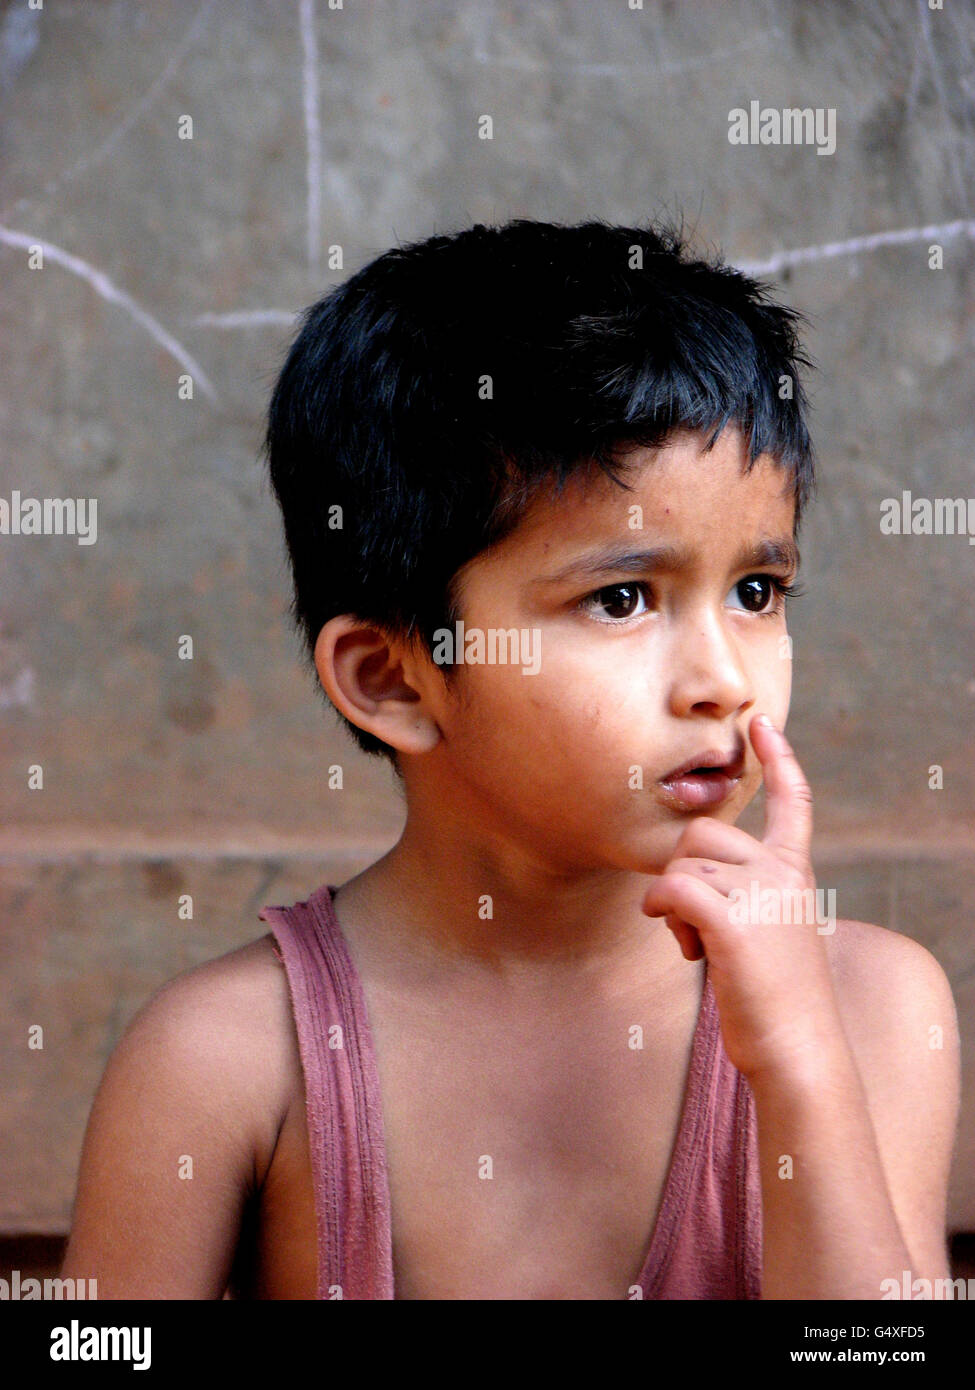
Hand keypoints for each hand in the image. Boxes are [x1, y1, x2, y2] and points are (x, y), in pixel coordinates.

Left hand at [642, 713, 841, 1082]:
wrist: (798, 1048)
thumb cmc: (776, 999)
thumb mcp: (771, 932)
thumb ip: (745, 895)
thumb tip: (684, 882)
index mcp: (795, 871)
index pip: (793, 803)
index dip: (778, 761)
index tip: (761, 724)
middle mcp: (782, 872)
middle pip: (701, 835)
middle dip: (683, 874)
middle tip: (696, 926)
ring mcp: (761, 892)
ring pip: (681, 867)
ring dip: (673, 907)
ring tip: (700, 947)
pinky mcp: (733, 920)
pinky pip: (672, 889)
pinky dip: (662, 911)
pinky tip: (684, 944)